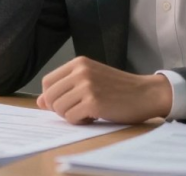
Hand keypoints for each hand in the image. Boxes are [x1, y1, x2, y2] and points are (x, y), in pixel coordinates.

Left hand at [36, 56, 172, 123]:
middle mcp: (80, 72)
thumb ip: (66, 88)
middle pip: (50, 97)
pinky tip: (94, 116)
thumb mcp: (90, 80)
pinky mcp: (93, 102)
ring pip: (59, 109)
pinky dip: (80, 122)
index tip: (65, 103)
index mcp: (78, 63)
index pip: (47, 82)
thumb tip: (39, 102)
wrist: (145, 94)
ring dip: (71, 116)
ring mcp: (87, 86)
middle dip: (60, 109)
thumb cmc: (119, 89)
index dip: (51, 97)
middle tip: (78, 110)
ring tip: (88, 112)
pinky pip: (71, 118)